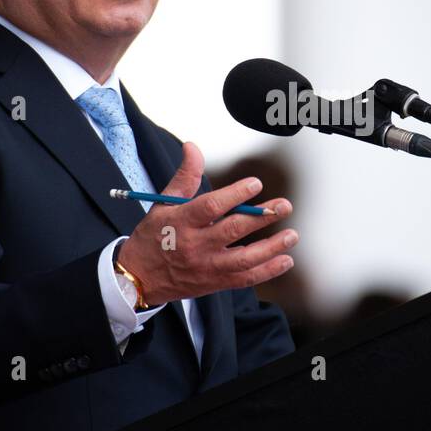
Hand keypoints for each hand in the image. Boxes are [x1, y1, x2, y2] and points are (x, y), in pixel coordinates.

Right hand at [114, 141, 296, 307]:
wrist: (139, 277)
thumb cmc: (154, 236)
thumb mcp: (162, 204)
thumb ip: (185, 176)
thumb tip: (192, 146)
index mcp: (181, 222)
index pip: (211, 206)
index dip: (235, 194)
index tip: (256, 183)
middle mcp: (195, 245)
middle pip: (232, 231)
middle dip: (261, 217)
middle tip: (284, 205)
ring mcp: (206, 267)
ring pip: (243, 259)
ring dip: (271, 247)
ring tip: (292, 235)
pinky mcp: (214, 283)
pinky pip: (244, 279)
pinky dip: (267, 271)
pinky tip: (285, 260)